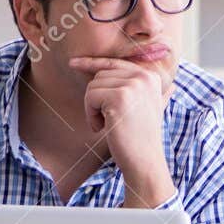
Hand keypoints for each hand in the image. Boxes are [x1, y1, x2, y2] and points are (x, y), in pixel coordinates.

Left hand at [67, 54, 173, 205]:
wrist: (144, 161)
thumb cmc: (138, 137)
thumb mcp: (142, 105)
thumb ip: (134, 86)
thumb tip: (117, 71)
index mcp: (151, 76)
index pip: (114, 63)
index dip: (92, 63)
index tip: (72, 63)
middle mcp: (144, 76)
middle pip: (101, 74)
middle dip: (97, 98)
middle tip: (108, 120)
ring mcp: (133, 86)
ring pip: (93, 85)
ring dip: (93, 108)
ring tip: (108, 124)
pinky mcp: (119, 97)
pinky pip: (90, 96)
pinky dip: (91, 115)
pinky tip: (103, 127)